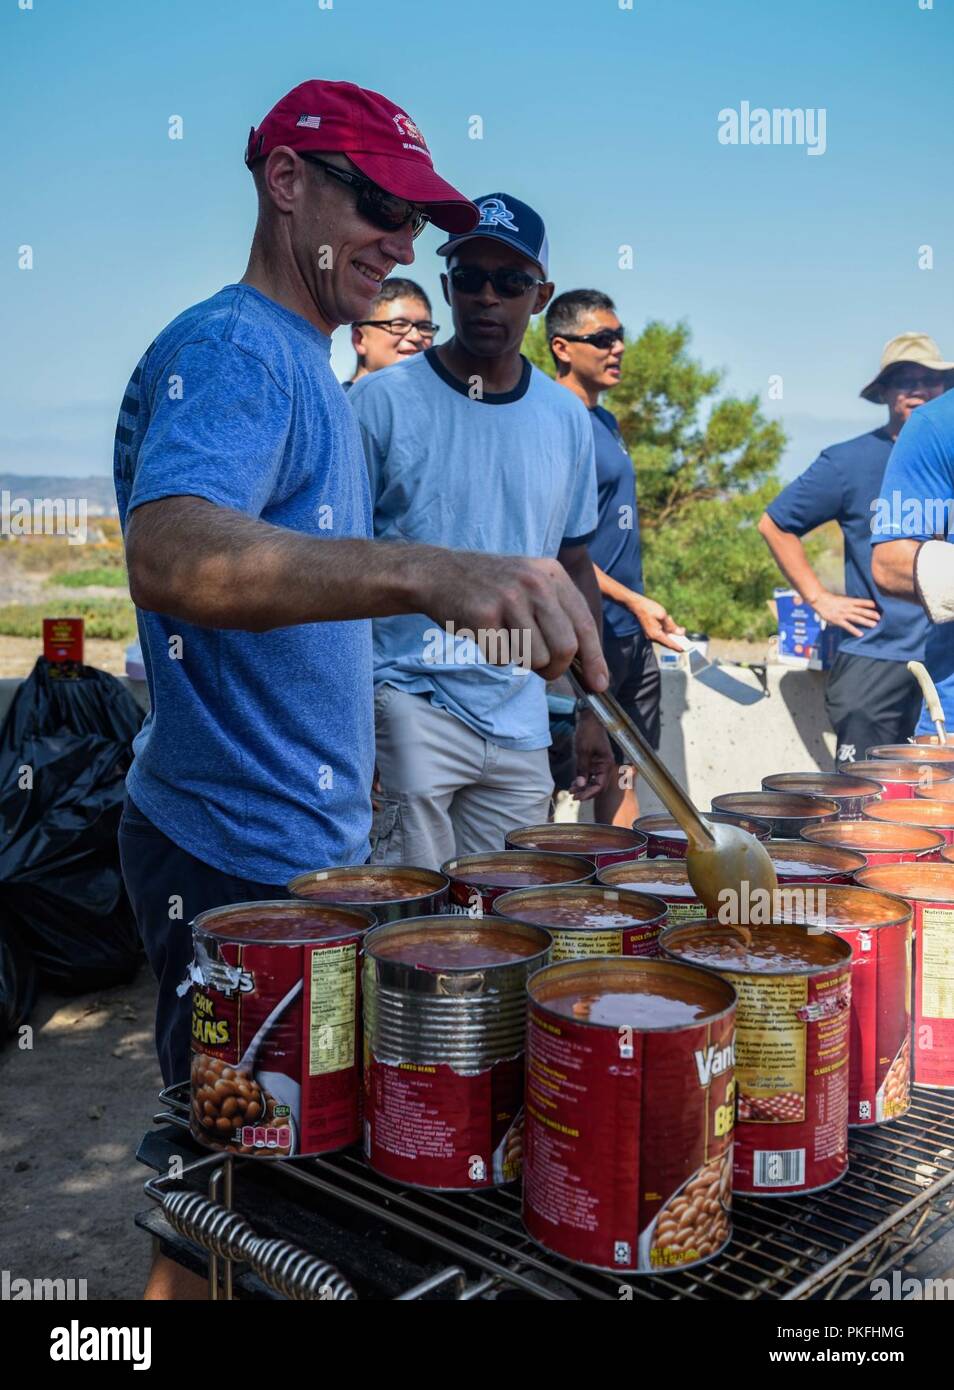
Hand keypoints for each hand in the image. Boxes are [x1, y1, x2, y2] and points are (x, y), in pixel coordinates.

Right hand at [420, 551, 608, 689]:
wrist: (439, 573)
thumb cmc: (492, 588)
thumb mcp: (531, 582)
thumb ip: (560, 614)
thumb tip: (589, 666)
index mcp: (552, 574)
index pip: (585, 624)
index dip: (595, 659)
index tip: (599, 684)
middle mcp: (534, 583)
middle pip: (565, 647)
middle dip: (556, 668)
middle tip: (543, 669)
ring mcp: (508, 598)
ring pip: (535, 658)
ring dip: (523, 661)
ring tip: (507, 639)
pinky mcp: (483, 616)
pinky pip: (504, 659)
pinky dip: (497, 657)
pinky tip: (487, 635)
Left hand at [570, 709, 614, 801]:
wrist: (589, 718)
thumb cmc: (588, 732)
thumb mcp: (583, 751)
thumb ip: (582, 769)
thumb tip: (580, 786)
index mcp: (606, 764)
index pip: (600, 785)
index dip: (589, 793)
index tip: (578, 798)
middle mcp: (605, 766)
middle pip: (597, 785)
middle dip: (585, 792)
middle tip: (573, 796)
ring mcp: (599, 764)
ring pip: (593, 781)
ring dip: (583, 787)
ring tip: (571, 791)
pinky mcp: (594, 761)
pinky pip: (589, 774)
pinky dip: (582, 780)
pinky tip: (573, 784)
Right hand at [629, 594, 685, 651]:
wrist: (636, 604)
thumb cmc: (649, 609)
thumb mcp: (663, 616)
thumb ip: (672, 626)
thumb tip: (680, 633)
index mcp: (656, 635)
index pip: (669, 643)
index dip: (678, 646)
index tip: (684, 649)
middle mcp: (652, 637)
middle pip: (667, 641)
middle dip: (675, 637)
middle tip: (683, 631)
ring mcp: (650, 634)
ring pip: (664, 636)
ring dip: (670, 631)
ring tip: (670, 619)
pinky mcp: (650, 631)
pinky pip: (660, 633)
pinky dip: (665, 629)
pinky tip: (666, 619)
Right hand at [809, 590, 879, 636]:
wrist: (819, 600)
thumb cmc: (829, 599)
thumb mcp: (841, 599)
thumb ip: (848, 603)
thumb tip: (856, 606)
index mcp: (849, 600)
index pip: (862, 602)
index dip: (870, 604)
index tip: (878, 606)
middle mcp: (848, 607)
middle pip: (862, 611)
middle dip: (871, 614)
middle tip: (880, 617)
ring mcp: (843, 614)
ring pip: (857, 618)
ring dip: (866, 622)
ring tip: (874, 625)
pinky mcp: (838, 620)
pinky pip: (848, 626)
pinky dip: (854, 630)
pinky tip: (860, 634)